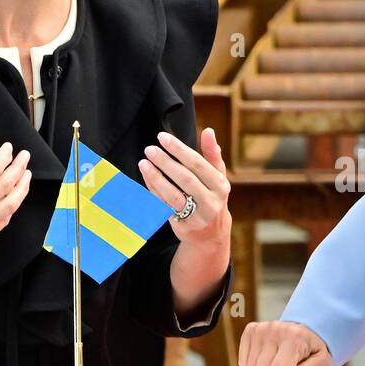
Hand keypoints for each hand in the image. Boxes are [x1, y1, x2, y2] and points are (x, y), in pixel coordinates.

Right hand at [0, 123, 31, 263]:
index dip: (5, 155)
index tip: (8, 148)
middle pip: (7, 184)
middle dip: (19, 167)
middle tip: (25, 157)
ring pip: (11, 204)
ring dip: (23, 188)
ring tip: (26, 175)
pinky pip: (4, 221)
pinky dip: (12, 207)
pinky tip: (14, 197)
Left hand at [138, 126, 230, 249]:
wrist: (211, 234)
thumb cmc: (211, 197)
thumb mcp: (218, 177)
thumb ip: (212, 154)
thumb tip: (208, 131)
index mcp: (220, 185)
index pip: (198, 164)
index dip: (179, 150)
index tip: (162, 138)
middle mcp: (211, 202)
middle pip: (185, 179)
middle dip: (166, 162)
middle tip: (150, 149)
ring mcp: (197, 217)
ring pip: (173, 195)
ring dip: (156, 178)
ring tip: (143, 163)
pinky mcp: (183, 227)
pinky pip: (165, 207)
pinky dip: (154, 192)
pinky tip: (146, 179)